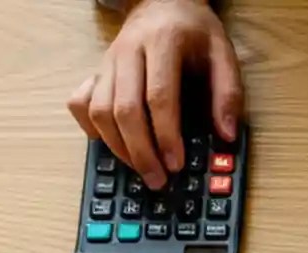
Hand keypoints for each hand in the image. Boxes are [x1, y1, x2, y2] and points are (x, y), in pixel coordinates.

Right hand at [68, 0, 243, 189]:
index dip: (165, 135)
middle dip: (140, 151)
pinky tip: (110, 144)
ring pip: (99, 111)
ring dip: (118, 147)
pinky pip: (80, 103)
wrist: (163, 1)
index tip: (176, 163)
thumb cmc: (194, 31)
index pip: (158, 96)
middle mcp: (129, 51)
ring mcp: (108, 62)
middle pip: (124, 109)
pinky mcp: (96, 71)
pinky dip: (90, 128)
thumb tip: (226, 134)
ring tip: (140, 169)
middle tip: (157, 179)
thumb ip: (228, 93)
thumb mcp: (223, 53)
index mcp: (163, 43)